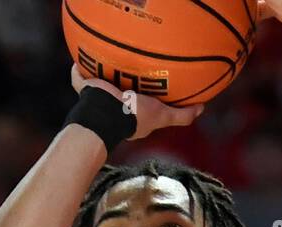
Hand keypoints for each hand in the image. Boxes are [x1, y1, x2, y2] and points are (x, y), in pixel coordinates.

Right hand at [70, 65, 202, 140]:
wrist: (107, 112)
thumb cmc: (134, 116)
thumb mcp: (163, 116)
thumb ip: (181, 116)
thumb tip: (202, 107)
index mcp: (131, 113)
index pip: (140, 101)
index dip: (145, 92)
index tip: (151, 80)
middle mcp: (115, 106)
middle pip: (120, 90)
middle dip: (124, 79)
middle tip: (132, 64)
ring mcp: (99, 97)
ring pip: (101, 83)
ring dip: (104, 71)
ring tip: (110, 55)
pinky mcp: (85, 88)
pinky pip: (80, 76)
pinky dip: (79, 69)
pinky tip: (81, 57)